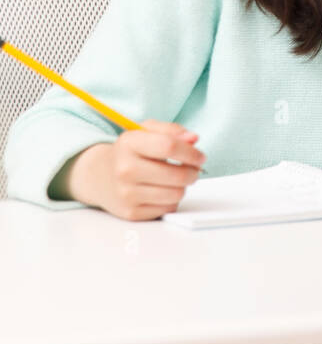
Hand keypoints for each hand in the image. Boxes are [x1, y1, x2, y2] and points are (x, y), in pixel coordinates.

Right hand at [66, 119, 205, 220]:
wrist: (100, 176)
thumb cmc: (130, 152)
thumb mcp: (145, 131)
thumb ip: (171, 130)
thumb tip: (193, 138)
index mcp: (129, 143)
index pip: (169, 146)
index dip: (192, 152)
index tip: (199, 156)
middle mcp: (125, 169)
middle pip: (178, 175)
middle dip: (193, 172)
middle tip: (193, 169)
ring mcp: (127, 193)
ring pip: (176, 194)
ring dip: (183, 187)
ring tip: (176, 179)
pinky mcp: (131, 212)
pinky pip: (168, 209)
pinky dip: (171, 200)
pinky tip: (162, 191)